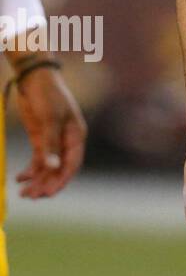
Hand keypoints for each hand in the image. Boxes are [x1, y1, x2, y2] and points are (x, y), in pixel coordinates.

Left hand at [11, 65, 87, 198]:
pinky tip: (19, 178)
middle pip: (59, 169)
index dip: (62, 180)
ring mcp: (53, 141)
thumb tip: (52, 168)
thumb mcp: (49, 120)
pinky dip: (30, 171)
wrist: (35, 79)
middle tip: (31, 196)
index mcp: (76, 136)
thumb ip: (50, 145)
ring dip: (37, 180)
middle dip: (46, 184)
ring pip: (47, 167)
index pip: (72, 164)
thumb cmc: (48, 96)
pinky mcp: (40, 139)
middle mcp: (67, 141)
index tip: (48, 193)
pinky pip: (37, 160)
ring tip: (23, 193)